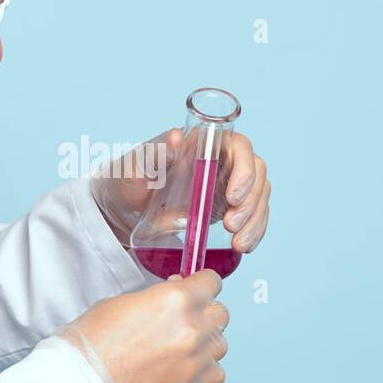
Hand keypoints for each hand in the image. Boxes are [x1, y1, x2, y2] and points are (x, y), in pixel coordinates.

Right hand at [54, 270, 228, 382]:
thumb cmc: (92, 342)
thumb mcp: (124, 302)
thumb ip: (160, 297)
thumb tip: (179, 294)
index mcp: (175, 299)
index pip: (212, 282)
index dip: (200, 286)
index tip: (194, 291)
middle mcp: (193, 328)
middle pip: (221, 313)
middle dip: (204, 313)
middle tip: (182, 321)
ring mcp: (196, 361)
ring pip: (221, 344)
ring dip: (204, 343)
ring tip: (179, 349)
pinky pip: (216, 374)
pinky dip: (204, 371)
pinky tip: (183, 369)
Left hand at [91, 128, 270, 254]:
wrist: (125, 211)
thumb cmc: (127, 183)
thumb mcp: (132, 171)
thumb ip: (152, 156)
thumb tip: (176, 137)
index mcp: (202, 144)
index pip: (239, 146)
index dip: (244, 168)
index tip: (232, 196)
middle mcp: (221, 160)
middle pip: (256, 172)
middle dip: (251, 200)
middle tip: (231, 225)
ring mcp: (228, 183)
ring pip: (258, 194)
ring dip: (255, 219)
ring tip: (239, 242)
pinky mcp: (230, 207)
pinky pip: (254, 214)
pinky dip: (255, 230)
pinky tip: (244, 245)